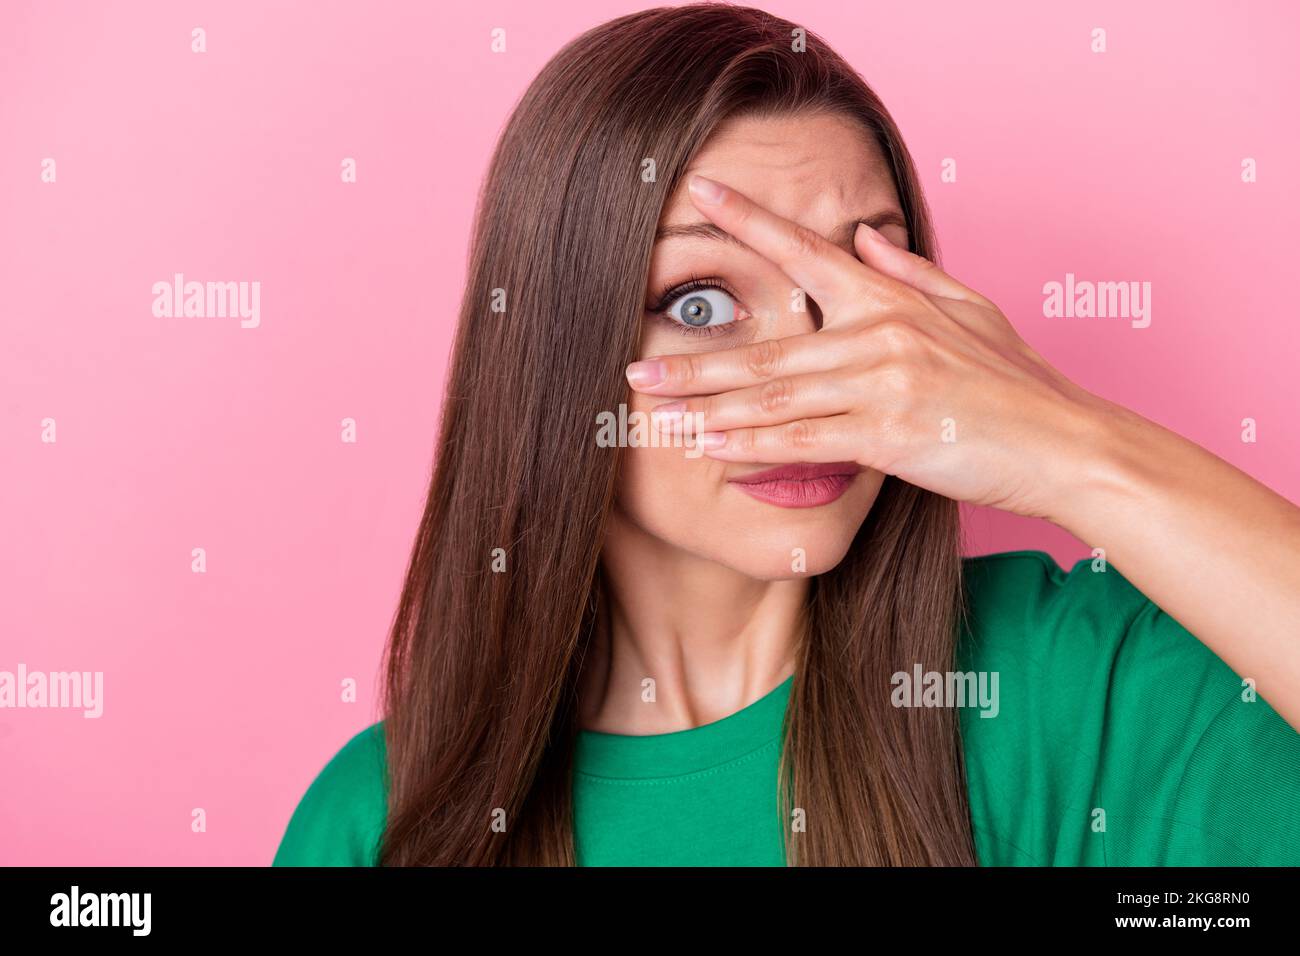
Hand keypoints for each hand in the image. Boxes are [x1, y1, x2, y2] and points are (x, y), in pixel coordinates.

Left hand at [626, 174, 1117, 523]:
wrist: (1068, 444)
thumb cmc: (1018, 384)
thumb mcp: (972, 310)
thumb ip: (911, 273)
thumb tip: (867, 234)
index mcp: (892, 298)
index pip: (808, 251)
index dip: (750, 221)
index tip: (698, 196)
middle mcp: (880, 332)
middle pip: (768, 346)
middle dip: (695, 361)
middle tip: (633, 368)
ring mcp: (884, 383)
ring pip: (776, 394)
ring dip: (708, 404)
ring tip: (653, 409)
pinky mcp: (891, 434)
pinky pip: (806, 440)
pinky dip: (753, 444)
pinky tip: (709, 446)